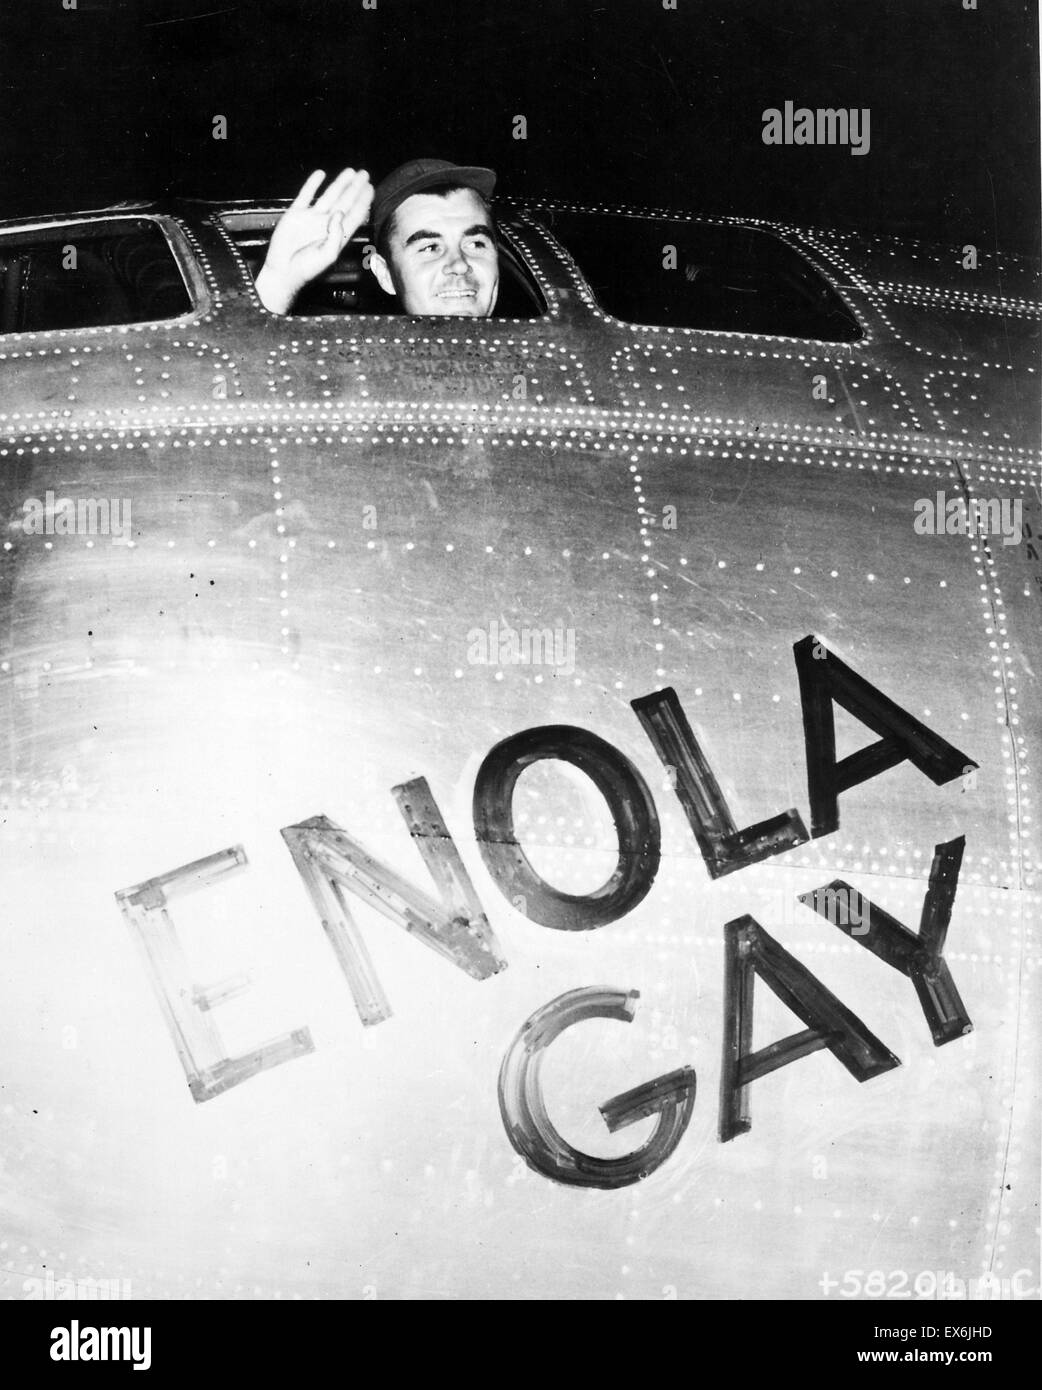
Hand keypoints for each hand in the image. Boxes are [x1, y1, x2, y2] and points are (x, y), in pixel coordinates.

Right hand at [255, 167, 372, 312]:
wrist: (282, 271)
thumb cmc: (306, 269)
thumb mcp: (327, 255)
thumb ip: (336, 235)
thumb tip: (339, 213)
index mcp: (337, 236)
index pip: (354, 215)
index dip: (363, 201)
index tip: (370, 188)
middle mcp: (326, 225)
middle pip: (345, 202)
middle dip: (355, 188)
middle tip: (365, 174)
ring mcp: (311, 218)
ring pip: (329, 196)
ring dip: (339, 183)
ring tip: (350, 172)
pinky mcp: (295, 214)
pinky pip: (305, 195)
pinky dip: (312, 184)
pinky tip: (320, 174)